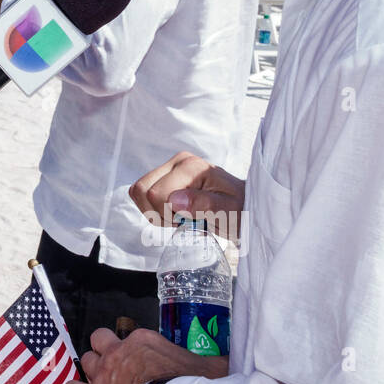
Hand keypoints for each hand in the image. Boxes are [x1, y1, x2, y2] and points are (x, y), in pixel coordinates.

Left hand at [63, 327, 227, 383]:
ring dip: (92, 370)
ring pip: (85, 360)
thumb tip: (227, 361)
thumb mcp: (206, 368)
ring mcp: (102, 373)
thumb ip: (213, 361)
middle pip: (100, 341)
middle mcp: (118, 352)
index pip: (130, 335)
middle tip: (115, 365)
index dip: (132, 348)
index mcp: (143, 342)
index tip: (139, 358)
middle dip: (105, 352)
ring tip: (101, 382)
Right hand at [128, 152, 244, 239]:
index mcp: (191, 167)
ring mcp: (170, 168)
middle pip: (142, 189)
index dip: (167, 215)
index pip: (156, 194)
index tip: (189, 221)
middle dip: (158, 213)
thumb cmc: (240, 209)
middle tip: (182, 220)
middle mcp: (178, 162)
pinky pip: (143, 194)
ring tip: (179, 217)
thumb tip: (174, 200)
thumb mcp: (228, 211)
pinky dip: (153, 209)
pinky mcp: (166, 176)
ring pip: (138, 191)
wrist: (245, 206)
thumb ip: (203, 204)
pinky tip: (173, 213)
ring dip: (154, 211)